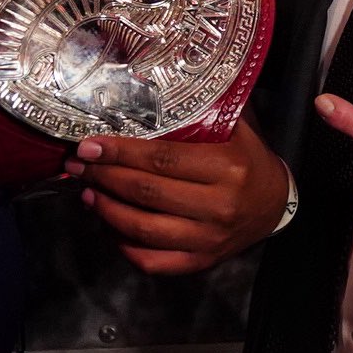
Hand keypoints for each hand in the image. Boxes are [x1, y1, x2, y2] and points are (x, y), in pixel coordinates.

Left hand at [68, 114, 289, 274]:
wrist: (275, 205)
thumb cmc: (248, 160)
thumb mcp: (236, 129)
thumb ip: (201, 112)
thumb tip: (147, 90)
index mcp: (227, 168)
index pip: (162, 159)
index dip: (120, 153)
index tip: (89, 146)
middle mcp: (218, 206)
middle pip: (147, 193)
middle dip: (104, 177)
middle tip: (77, 166)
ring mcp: (208, 240)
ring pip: (143, 229)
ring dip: (106, 210)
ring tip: (87, 192)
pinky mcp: (200, 262)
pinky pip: (152, 261)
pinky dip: (124, 246)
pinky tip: (110, 226)